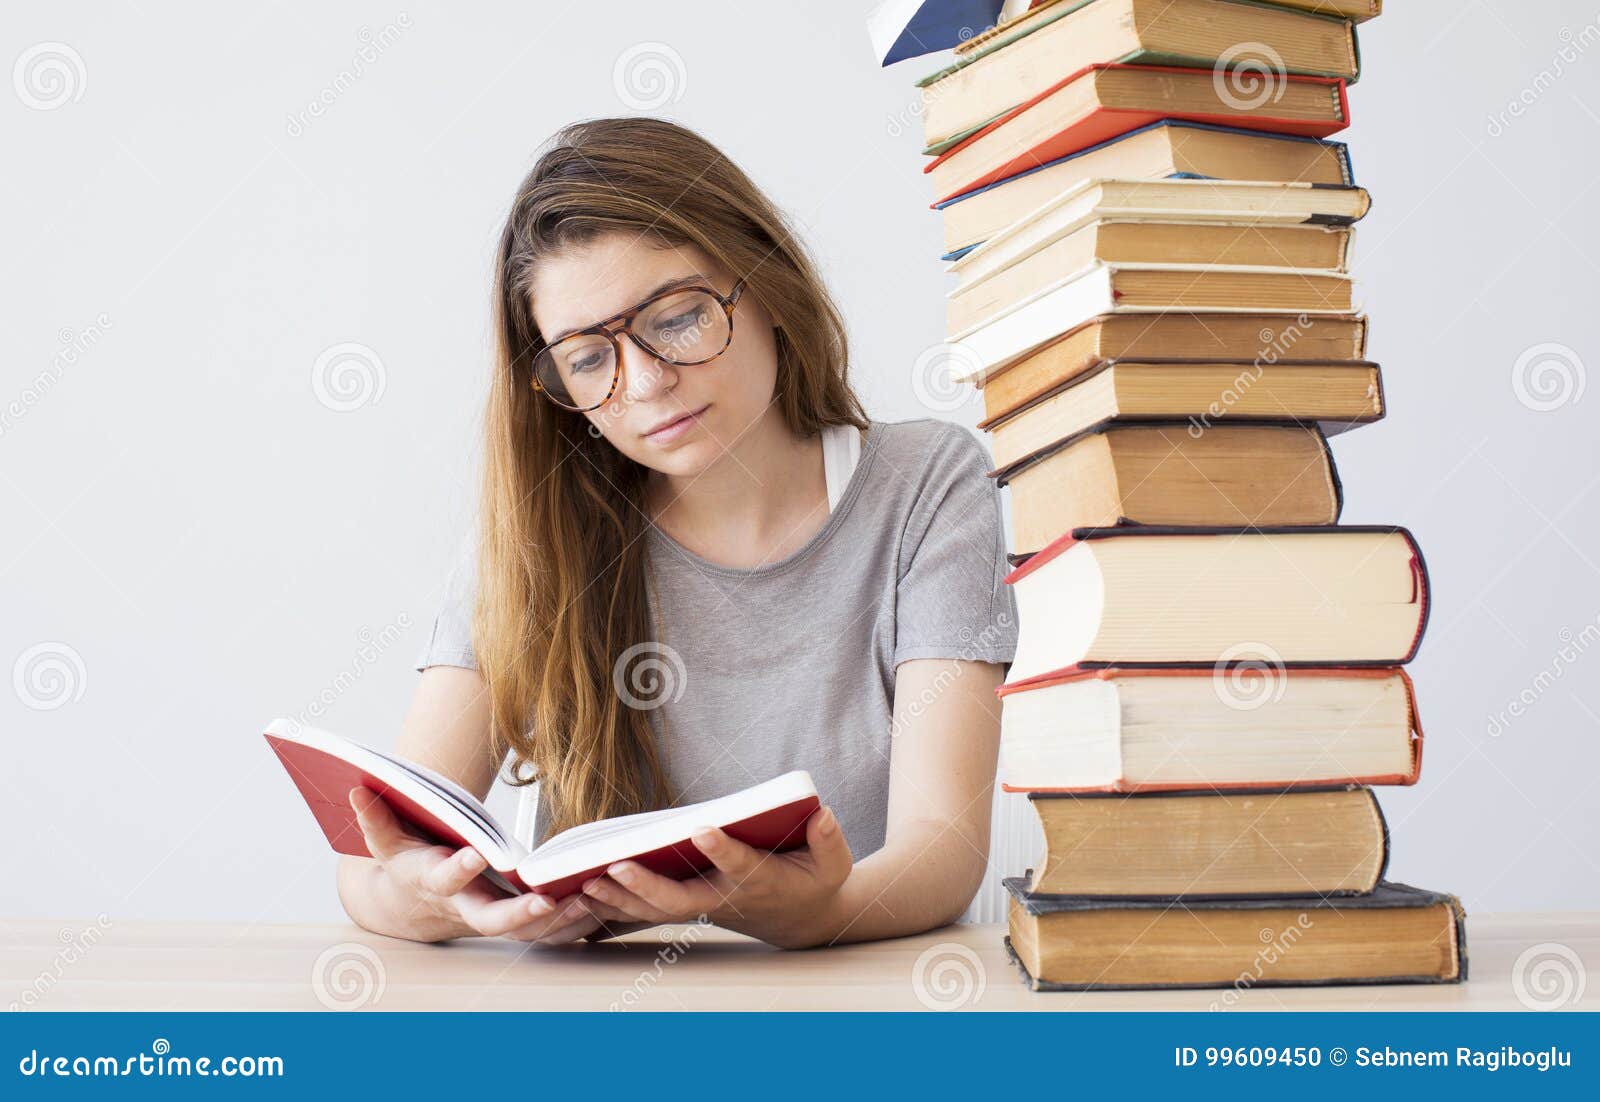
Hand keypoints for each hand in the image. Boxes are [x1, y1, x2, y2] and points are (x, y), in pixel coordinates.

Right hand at [347, 787, 600, 944]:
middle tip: (545, 901)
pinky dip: (571, 924)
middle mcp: (464, 906)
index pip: (444, 878)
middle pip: (491, 919)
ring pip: (526, 930)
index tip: (474, 854)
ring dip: (557, 920)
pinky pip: (545, 931)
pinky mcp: (512, 923)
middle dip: (517, 914)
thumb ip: (376, 820)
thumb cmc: (407, 865)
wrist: (412, 909)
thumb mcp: (387, 843)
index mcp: (435, 882)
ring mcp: (490, 918)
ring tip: (589, 899)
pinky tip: (601, 906)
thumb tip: (358, 789)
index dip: (457, 868)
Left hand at [579, 805, 852, 948]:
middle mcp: (727, 897)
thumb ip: (828, 839)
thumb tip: (821, 813)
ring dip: (622, 898)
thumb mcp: (833, 863)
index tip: (703, 829)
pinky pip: (649, 910)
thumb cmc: (815, 881)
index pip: (740, 866)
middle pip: (681, 900)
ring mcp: (704, 906)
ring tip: (588, 881)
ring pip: (658, 910)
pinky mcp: (689, 906)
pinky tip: (587, 889)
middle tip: (617, 867)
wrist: (801, 920)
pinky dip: (618, 904)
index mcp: (762, 882)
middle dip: (648, 886)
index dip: (722, 850)